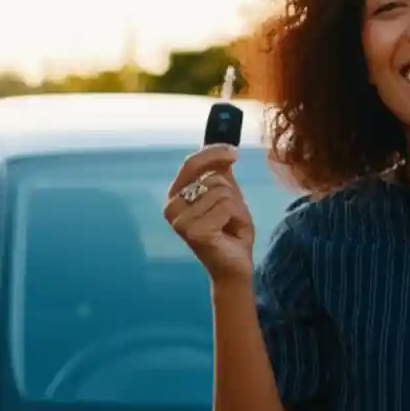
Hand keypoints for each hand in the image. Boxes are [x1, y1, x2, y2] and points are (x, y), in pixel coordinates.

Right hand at [164, 144, 254, 282]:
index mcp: (175, 196)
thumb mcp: (227, 196)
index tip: (233, 152)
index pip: (191, 164)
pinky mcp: (194, 232)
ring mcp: (180, 221)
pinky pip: (227, 206)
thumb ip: (221, 173)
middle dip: (232, 194)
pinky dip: (237, 217)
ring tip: (229, 225)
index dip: (213, 153)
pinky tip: (230, 232)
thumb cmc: (230, 231)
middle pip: (213, 178)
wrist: (235, 266)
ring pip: (222, 191)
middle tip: (230, 216)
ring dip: (236, 207)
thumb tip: (223, 144)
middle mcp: (172, 208)